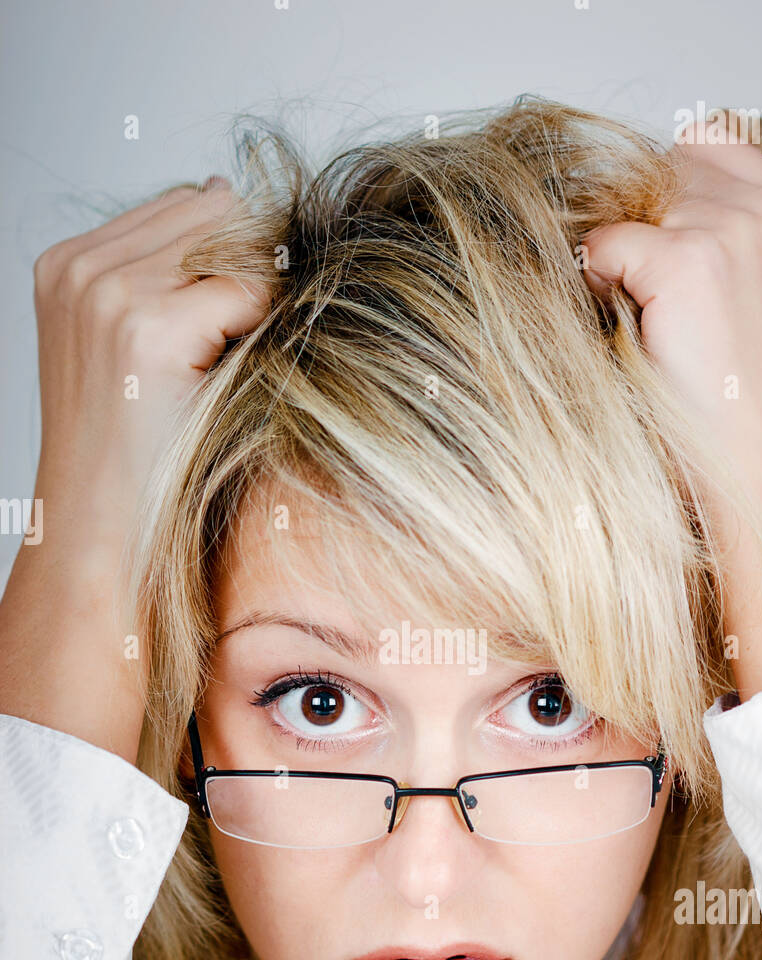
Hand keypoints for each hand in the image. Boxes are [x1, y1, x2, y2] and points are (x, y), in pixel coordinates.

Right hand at [32, 179, 269, 556]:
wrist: (101, 526)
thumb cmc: (131, 449)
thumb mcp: (133, 344)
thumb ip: (170, 271)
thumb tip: (229, 192)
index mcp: (67, 263)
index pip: (183, 207)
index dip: (228, 257)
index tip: (229, 323)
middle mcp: (80, 267)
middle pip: (212, 212)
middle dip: (247, 267)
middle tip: (235, 347)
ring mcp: (109, 292)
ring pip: (234, 247)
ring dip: (253, 301)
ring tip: (222, 366)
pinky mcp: (146, 326)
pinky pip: (248, 291)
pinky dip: (257, 332)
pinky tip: (224, 381)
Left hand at [579, 122, 761, 699]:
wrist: (753, 470)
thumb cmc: (740, 406)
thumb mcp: (750, 304)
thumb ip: (716, 240)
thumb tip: (629, 209)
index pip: (707, 145)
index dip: (663, 197)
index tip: (651, 254)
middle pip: (662, 170)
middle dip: (635, 225)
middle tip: (637, 299)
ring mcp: (737, 231)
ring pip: (630, 206)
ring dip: (617, 259)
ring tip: (641, 323)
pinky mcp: (690, 261)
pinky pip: (605, 245)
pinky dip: (599, 286)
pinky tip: (630, 331)